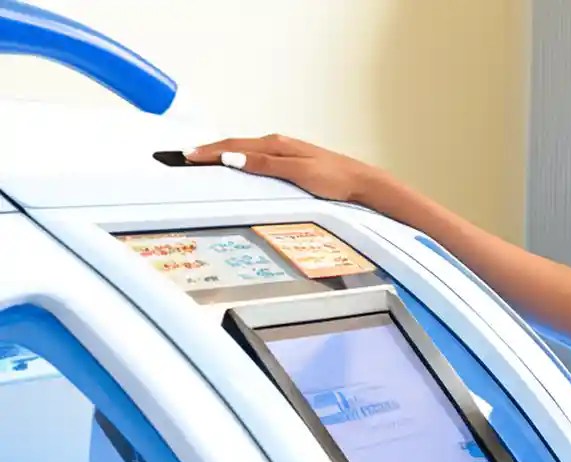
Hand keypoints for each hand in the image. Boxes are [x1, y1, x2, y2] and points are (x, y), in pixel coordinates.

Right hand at [185, 134, 381, 202]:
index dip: (209, 151)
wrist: (362, 183)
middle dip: (210, 150)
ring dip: (223, 153)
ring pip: (245, 150)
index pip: (234, 145)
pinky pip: (257, 157)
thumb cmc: (334, 179)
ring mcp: (285, 152)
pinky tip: (236, 164)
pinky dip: (240, 158)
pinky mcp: (291, 161)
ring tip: (202, 159)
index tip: (186, 155)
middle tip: (184, 156)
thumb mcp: (298, 172)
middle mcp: (278, 144)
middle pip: (236, 144)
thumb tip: (232, 157)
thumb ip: (266, 165)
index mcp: (276, 145)